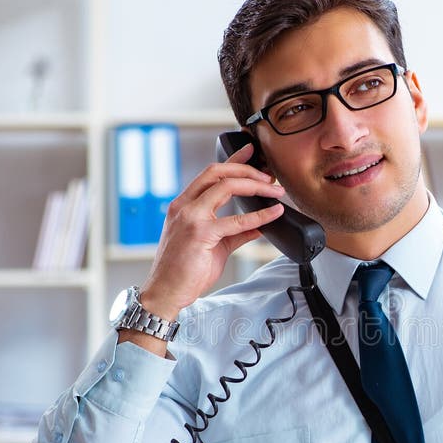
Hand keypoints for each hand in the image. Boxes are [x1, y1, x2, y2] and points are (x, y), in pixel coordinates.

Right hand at [137, 143, 284, 319]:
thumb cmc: (184, 271)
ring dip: (256, 186)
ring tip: (275, 191)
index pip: (210, 174)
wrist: (166, 291)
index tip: (251, 150)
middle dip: (246, 169)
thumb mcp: (214, 245)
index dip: (233, 159)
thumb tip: (259, 225)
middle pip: (218, 172)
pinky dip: (259, 215)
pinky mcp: (200, 233)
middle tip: (269, 176)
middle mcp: (185, 206)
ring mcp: (191, 217)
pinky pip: (236, 220)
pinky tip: (274, 214)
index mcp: (184, 205)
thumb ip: (236, 233)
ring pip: (226, 187)